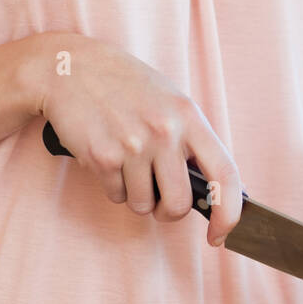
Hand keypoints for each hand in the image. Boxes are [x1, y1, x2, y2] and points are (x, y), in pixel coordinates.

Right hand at [28, 31, 240, 247]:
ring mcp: (133, 146)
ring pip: (144, 205)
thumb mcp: (170, 101)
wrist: (73, 69)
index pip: (225, 173)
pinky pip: (116, 196)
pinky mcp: (103, 157)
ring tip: (128, 162)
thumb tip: (209, 188)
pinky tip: (109, 156)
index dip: (229, 212)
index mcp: (189, 116)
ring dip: (136, 195)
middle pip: (178, 205)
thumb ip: (190, 139)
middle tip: (158, 195)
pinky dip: (113, 185)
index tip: (220, 234)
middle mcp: (165, 132)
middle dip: (167, 210)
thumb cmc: (127, 86)